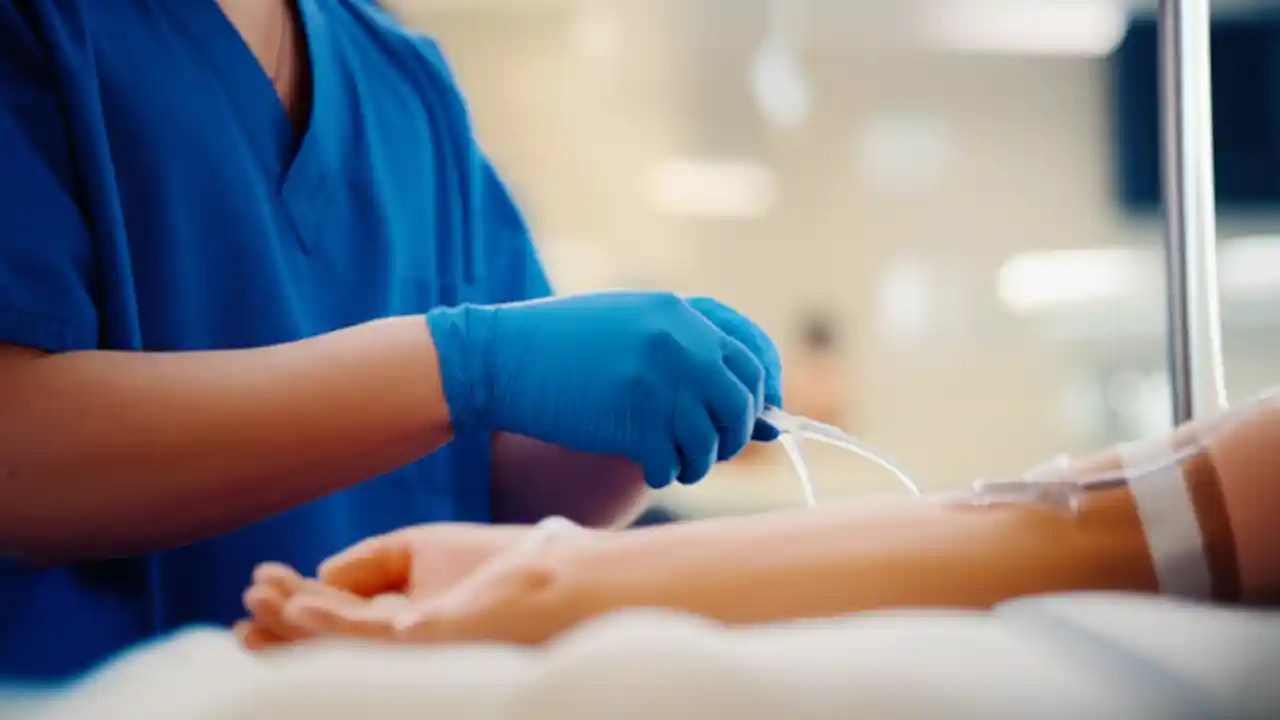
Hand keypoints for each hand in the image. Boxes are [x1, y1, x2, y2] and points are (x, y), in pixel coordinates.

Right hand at [234, 524, 529, 649]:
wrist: (556, 576)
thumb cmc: (498, 563)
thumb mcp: (420, 552)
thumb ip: (368, 561)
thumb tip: (319, 574)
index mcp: (399, 623)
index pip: (336, 619)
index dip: (295, 603)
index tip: (260, 579)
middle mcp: (402, 644)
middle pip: (328, 640)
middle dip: (280, 626)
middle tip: (242, 608)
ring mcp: (413, 648)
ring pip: (338, 644)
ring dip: (291, 625)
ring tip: (254, 605)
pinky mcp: (428, 641)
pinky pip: (367, 636)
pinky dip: (327, 624)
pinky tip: (294, 611)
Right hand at [428, 291, 782, 487]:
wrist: (499, 356)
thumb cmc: (561, 345)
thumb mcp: (630, 323)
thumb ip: (686, 349)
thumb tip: (746, 399)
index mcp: (681, 312)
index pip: (753, 350)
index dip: (765, 386)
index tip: (763, 411)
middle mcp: (682, 343)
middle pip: (743, 400)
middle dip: (736, 432)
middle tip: (712, 448)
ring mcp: (662, 382)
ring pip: (715, 439)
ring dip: (701, 461)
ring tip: (678, 464)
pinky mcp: (637, 421)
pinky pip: (677, 462)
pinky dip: (668, 473)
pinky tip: (651, 468)